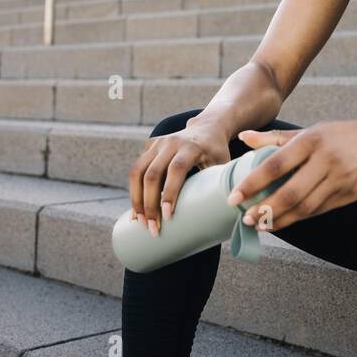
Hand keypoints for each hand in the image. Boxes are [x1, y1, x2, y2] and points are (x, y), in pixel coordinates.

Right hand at [129, 120, 231, 236]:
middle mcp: (171, 143)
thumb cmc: (216, 152)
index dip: (169, 193)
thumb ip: (218, 184)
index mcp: (191, 146)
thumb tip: (221, 215)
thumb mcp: (222, 164)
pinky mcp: (149, 146)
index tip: (167, 217)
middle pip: (152, 174)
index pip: (176, 169)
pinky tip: (137, 210)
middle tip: (152, 229)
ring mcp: (157, 143)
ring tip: (139, 222)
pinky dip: (134, 191)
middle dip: (149, 204)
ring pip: (137, 172)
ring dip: (136, 200)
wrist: (207, 127)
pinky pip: (136, 170)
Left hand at [226, 113, 356, 233]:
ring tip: (261, 225)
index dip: (253, 183)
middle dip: (266, 210)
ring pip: (305, 207)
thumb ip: (275, 138)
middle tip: (246, 219)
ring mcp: (340, 180)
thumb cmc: (342, 134)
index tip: (234, 197)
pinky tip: (284, 221)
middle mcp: (326, 160)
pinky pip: (319, 210)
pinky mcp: (350, 195)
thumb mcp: (310, 131)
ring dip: (281, 219)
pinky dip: (299, 218)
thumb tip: (244, 138)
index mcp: (312, 140)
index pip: (276, 164)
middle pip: (291, 192)